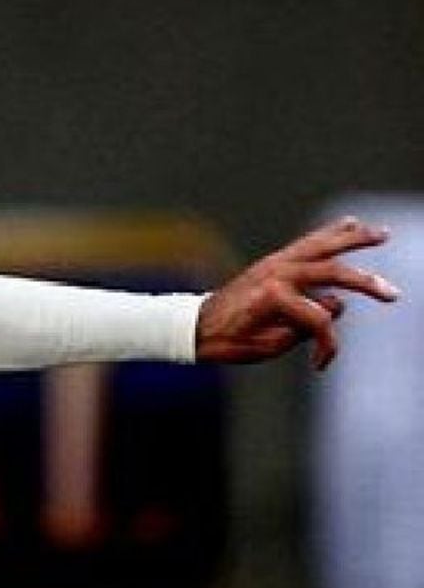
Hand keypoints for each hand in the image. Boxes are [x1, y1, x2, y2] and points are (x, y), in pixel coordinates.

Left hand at [195, 217, 400, 370]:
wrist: (194, 327)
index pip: (319, 319)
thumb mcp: (266, 347)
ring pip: (323, 246)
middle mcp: (276, 274)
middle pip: (332, 273)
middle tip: (392, 294)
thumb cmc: (227, 342)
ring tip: (382, 234)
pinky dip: (330, 232)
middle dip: (365, 283)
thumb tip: (336, 305)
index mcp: (273, 297)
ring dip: (355, 240)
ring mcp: (274, 263)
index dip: (326, 345)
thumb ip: (303, 329)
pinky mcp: (272, 261)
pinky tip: (351, 223)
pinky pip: (307, 242)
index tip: (320, 364)